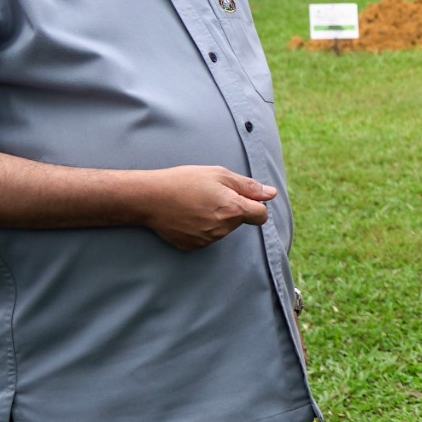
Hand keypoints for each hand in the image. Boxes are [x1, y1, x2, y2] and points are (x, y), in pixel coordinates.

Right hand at [138, 165, 274, 250]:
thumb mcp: (219, 175)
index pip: (261, 215)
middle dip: (231, 209)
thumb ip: (248, 186)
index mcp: (233, 209)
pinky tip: (187, 216)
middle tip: (209, 195)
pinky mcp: (193, 246)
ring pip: (223, 229)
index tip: (243, 198)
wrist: (149, 198)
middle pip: (239, 221)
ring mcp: (207, 240)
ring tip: (195, 204)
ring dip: (216, 218)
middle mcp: (223, 228)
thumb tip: (271, 194)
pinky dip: (201, 228)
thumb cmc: (184, 181)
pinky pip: (206, 237)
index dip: (255, 205)